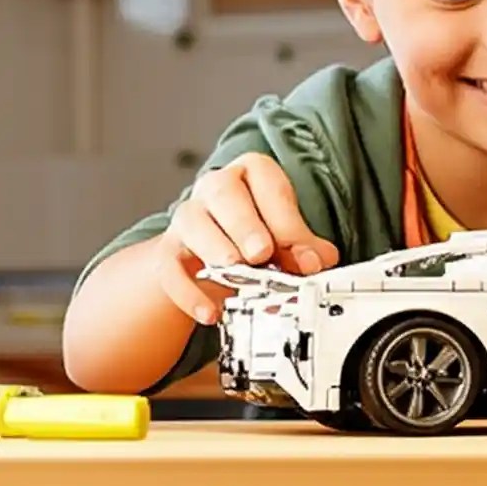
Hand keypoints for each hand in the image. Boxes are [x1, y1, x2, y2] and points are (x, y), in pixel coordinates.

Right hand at [155, 152, 338, 324]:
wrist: (215, 252)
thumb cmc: (257, 232)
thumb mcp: (285, 234)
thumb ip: (303, 246)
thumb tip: (318, 260)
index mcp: (252, 174)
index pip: (266, 183)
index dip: (285, 219)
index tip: (301, 252)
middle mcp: (215, 187)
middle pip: (223, 193)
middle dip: (244, 226)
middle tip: (262, 254)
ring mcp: (188, 216)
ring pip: (192, 223)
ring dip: (216, 251)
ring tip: (238, 277)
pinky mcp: (168, 249)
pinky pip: (170, 267)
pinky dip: (188, 292)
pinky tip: (210, 311)